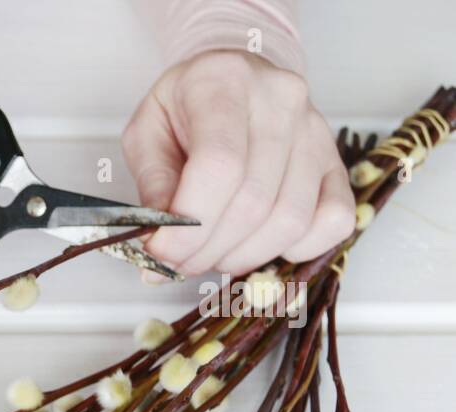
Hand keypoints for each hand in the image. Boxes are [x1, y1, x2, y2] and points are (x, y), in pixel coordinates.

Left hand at [121, 50, 354, 278]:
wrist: (230, 80)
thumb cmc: (184, 109)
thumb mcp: (146, 134)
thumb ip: (152, 185)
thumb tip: (161, 241)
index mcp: (225, 84)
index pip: (219, 165)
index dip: (190, 225)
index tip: (163, 252)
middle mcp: (281, 101)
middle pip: (253, 202)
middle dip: (208, 250)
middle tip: (180, 261)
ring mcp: (317, 131)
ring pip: (290, 220)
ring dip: (244, 256)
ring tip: (212, 254)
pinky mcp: (336, 161)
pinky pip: (334, 221)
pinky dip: (297, 249)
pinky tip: (260, 244)